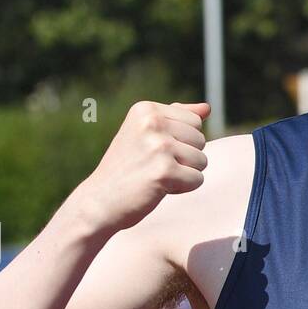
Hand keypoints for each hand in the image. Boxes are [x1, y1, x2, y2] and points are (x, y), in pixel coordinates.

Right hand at [78, 100, 211, 232]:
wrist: (100, 200)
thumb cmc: (126, 168)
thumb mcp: (145, 135)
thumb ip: (176, 119)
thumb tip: (207, 108)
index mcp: (147, 109)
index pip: (195, 121)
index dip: (181, 141)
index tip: (154, 150)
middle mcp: (152, 122)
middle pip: (200, 140)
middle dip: (185, 158)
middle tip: (153, 166)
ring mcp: (159, 146)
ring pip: (202, 160)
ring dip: (184, 174)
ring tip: (156, 176)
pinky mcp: (165, 171)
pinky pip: (198, 180)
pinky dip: (182, 189)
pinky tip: (159, 188)